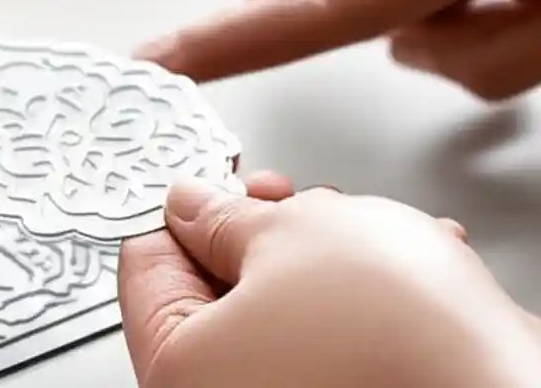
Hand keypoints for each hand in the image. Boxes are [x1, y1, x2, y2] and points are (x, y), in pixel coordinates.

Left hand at [118, 179, 540, 387]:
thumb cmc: (402, 341)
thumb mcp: (293, 234)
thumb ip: (223, 214)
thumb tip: (193, 201)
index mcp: (176, 368)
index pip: (144, 261)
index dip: (183, 206)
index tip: (213, 178)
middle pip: (210, 284)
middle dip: (263, 229)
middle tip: (292, 204)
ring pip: (278, 305)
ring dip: (323, 256)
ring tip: (366, 237)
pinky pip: (328, 337)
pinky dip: (361, 298)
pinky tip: (403, 270)